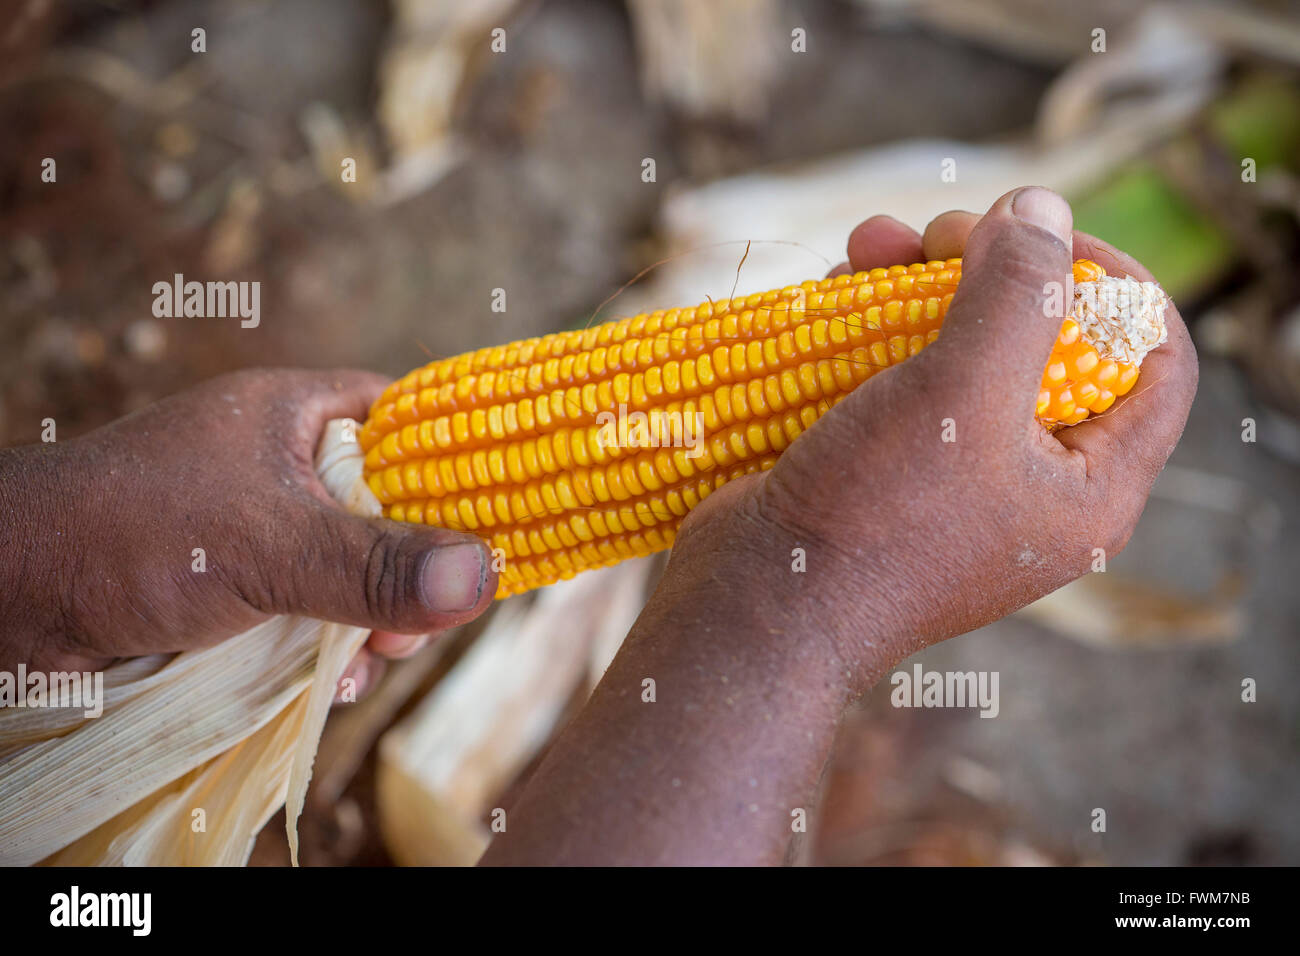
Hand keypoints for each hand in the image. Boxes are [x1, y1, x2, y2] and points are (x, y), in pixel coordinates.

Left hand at [0, 369, 496, 691]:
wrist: (8, 593)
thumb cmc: (132, 535)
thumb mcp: (268, 544)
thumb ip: (374, 562)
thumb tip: (487, 576)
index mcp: (295, 415)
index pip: (406, 423)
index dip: (454, 473)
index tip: (489, 531)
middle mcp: (282, 465)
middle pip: (389, 510)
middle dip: (410, 574)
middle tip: (413, 627)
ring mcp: (258, 527)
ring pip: (353, 571)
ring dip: (369, 623)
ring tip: (362, 664)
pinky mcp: (235, 585)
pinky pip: (312, 611)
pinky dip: (328, 647)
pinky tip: (325, 683)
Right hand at [663, 186, 1197, 696]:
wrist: (757, 604)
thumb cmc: (875, 515)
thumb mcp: (962, 394)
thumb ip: (1018, 295)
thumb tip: (1042, 208)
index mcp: (1089, 488)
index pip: (1155, 363)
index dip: (1116, 282)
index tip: (1042, 234)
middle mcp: (1031, 483)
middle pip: (1050, 343)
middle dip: (996, 268)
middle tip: (944, 233)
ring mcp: (953, 477)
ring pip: (961, 349)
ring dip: (923, 282)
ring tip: (873, 242)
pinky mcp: (885, 467)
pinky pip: (899, 377)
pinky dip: (874, 325)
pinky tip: (840, 285)